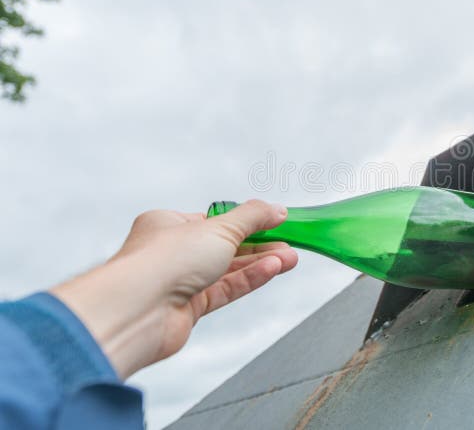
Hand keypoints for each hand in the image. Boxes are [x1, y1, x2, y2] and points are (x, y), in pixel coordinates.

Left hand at [51, 200, 297, 378]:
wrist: (137, 311)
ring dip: (260, 263)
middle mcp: (172, 252)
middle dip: (260, 245)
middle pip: (225, 246)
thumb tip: (276, 209)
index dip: (247, 221)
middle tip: (289, 243)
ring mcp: (180, 282)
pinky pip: (226, 289)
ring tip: (290, 257)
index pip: (215, 220)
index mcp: (168, 224)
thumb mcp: (219, 227)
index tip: (275, 222)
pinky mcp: (188, 308)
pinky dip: (250, 279)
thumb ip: (252, 218)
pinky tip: (272, 270)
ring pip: (228, 270)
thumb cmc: (162, 261)